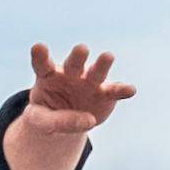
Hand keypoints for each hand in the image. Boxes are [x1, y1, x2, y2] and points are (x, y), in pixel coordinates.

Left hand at [6, 42, 133, 169]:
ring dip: (102, 64)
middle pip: (73, 63)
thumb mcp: (41, 122)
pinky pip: (114, 91)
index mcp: (48, 75)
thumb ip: (57, 121)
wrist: (62, 122)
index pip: (42, 64)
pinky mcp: (105, 95)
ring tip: (108, 56)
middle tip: (81, 49)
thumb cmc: (47, 116)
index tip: (38, 47)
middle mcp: (70, 74)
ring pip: (96, 72)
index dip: (40, 56)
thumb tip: (88, 120)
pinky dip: (122, 90)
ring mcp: (89, 82)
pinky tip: (130, 90)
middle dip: (77, 56)